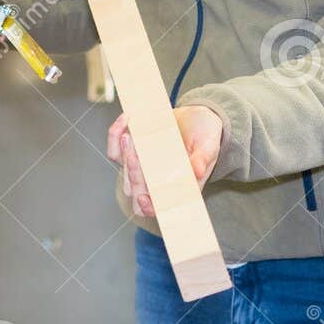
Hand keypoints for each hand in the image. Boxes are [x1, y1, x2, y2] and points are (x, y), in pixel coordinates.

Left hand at [107, 104, 224, 217]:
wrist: (195, 116)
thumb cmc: (206, 134)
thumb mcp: (209, 144)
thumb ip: (203, 158)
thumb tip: (197, 171)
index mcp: (179, 186)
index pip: (159, 207)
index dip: (149, 207)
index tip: (143, 198)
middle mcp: (158, 181)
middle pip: (135, 190)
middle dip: (133, 174)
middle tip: (135, 152)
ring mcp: (143, 167)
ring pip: (123, 172)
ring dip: (123, 155)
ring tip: (129, 136)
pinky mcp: (133, 152)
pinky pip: (115, 151)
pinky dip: (114, 137)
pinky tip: (125, 121)